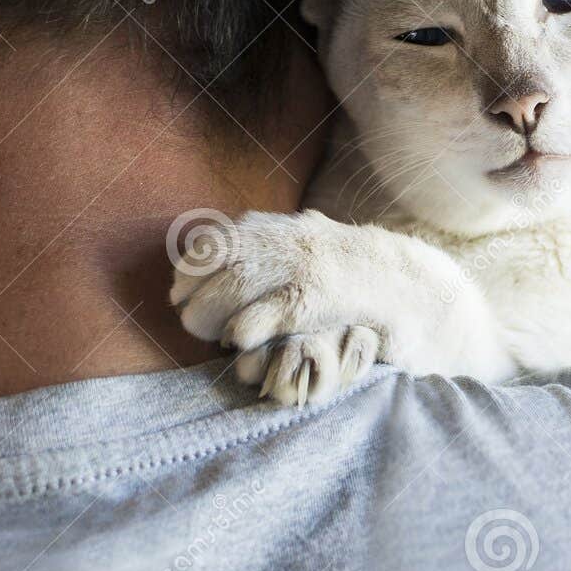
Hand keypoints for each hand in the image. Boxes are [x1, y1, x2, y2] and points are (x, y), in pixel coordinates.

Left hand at [172, 210, 381, 405]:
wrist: (389, 279)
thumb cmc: (332, 268)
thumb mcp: (289, 243)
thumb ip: (251, 246)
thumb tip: (197, 259)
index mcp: (269, 228)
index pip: (209, 243)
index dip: (188, 273)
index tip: (181, 295)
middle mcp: (278, 241)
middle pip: (215, 261)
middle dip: (194, 294)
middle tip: (191, 320)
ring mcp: (296, 267)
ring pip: (233, 285)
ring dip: (211, 314)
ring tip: (211, 336)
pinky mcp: (310, 299)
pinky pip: (262, 315)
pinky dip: (242, 329)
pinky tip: (241, 341)